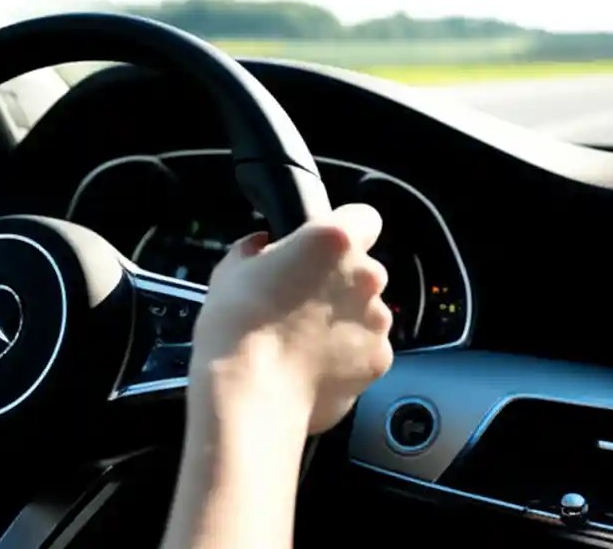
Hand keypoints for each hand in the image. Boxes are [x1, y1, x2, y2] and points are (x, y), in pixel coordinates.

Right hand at [191, 204, 393, 433]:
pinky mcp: (380, 360)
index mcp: (333, 241)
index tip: (324, 249)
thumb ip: (258, 250)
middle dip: (339, 283)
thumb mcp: (232, 269)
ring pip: (367, 312)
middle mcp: (366, 276)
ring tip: (303, 342)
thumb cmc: (236, 326)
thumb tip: (263, 247)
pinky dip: (348, 356)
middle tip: (301, 302)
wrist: (251, 394)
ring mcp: (378, 321)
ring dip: (344, 320)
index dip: (345, 231)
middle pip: (363, 270)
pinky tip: (313, 366)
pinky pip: (367, 350)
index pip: (364, 217)